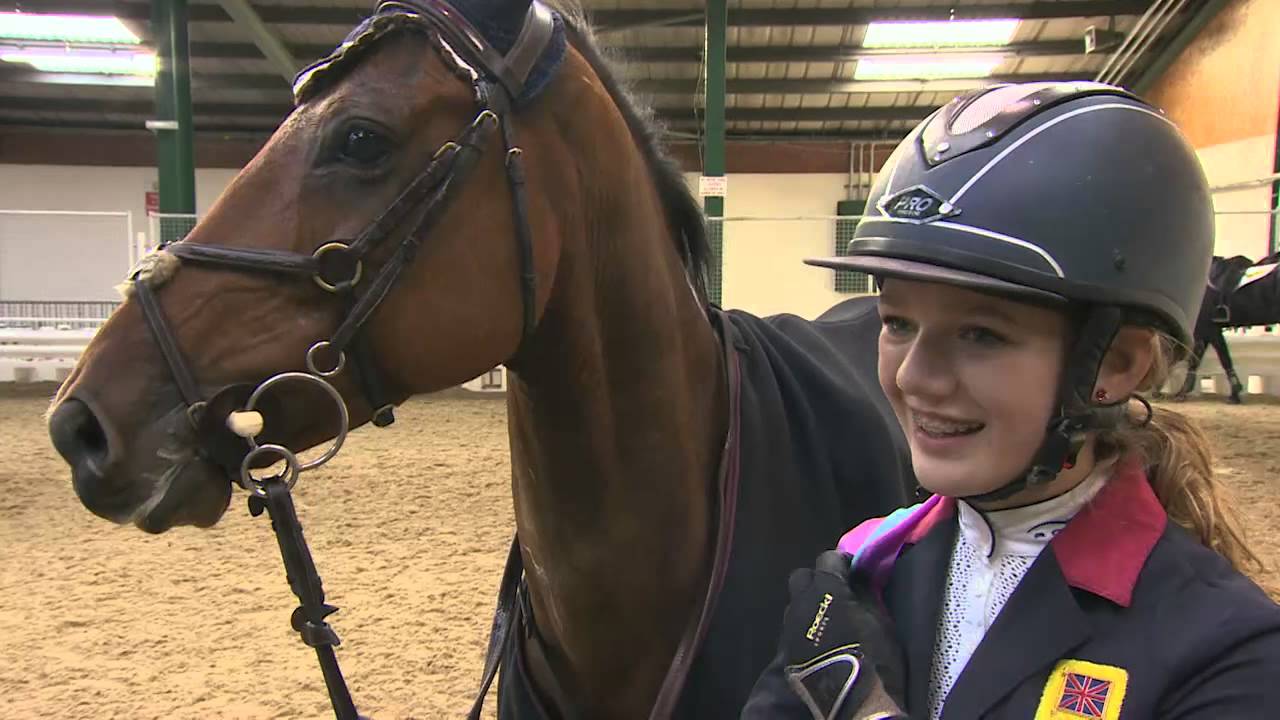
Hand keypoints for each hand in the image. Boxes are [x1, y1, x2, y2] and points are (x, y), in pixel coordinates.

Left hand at [778, 550, 905, 719]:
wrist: (854, 701)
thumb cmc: (875, 656)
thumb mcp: (880, 618)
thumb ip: (864, 592)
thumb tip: (858, 576)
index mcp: (825, 589)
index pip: (827, 558)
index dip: (842, 563)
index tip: (854, 573)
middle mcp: (800, 603)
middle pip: (801, 578)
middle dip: (817, 580)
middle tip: (837, 594)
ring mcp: (789, 629)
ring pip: (794, 605)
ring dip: (809, 606)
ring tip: (829, 621)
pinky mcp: (786, 653)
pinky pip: (793, 631)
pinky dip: (805, 630)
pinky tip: (821, 642)